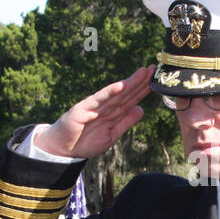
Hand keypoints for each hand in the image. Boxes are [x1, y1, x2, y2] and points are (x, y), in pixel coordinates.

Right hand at [33, 66, 153, 158]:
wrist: (63, 150)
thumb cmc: (85, 142)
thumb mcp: (112, 135)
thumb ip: (125, 123)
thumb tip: (141, 109)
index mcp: (112, 113)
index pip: (130, 99)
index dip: (143, 90)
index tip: (156, 80)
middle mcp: (105, 106)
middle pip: (126, 93)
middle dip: (140, 81)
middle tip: (153, 69)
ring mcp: (94, 106)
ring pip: (116, 93)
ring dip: (129, 82)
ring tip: (142, 72)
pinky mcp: (83, 108)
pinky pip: (99, 99)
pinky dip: (110, 92)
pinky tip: (121, 85)